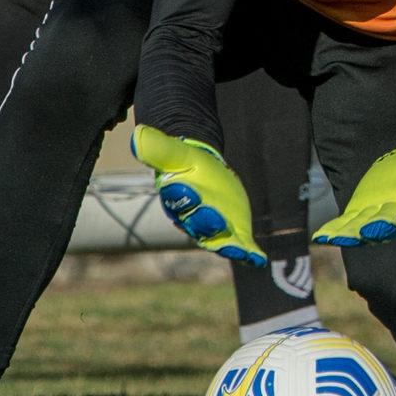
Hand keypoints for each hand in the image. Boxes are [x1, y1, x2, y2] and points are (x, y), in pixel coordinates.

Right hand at [131, 124, 265, 263]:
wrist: (204, 169)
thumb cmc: (186, 162)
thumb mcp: (175, 152)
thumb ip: (159, 148)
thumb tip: (137, 136)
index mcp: (176, 197)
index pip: (177, 199)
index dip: (181, 195)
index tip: (185, 189)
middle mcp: (192, 218)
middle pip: (198, 222)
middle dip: (206, 220)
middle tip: (214, 216)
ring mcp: (214, 228)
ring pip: (218, 239)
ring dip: (228, 245)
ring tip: (241, 249)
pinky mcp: (233, 232)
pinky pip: (241, 246)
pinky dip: (249, 254)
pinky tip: (258, 259)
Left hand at [313, 135, 395, 246]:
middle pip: (392, 222)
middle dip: (380, 227)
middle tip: (370, 231)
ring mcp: (382, 215)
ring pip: (368, 226)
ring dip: (354, 232)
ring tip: (337, 236)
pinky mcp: (365, 212)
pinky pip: (350, 223)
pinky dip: (338, 229)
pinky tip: (323, 234)